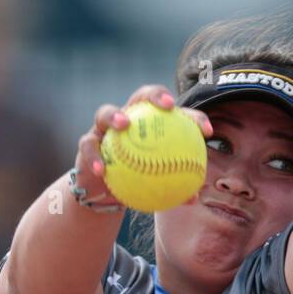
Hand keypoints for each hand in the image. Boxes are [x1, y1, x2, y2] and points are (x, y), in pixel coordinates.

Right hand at [73, 85, 212, 210]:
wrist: (104, 193)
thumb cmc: (135, 183)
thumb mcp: (155, 186)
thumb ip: (172, 188)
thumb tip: (194, 198)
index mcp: (151, 125)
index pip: (175, 115)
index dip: (192, 117)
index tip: (206, 131)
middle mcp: (128, 118)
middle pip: (141, 96)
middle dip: (155, 94)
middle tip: (169, 105)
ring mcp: (104, 129)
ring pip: (105, 112)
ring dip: (114, 116)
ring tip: (123, 124)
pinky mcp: (86, 143)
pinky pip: (89, 147)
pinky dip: (94, 157)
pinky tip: (101, 170)